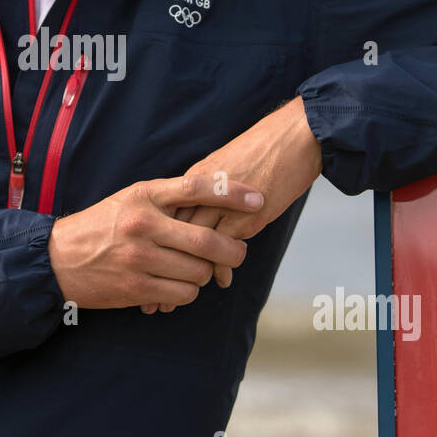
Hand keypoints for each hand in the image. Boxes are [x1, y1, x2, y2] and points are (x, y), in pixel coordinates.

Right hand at [47, 172, 264, 310]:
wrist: (58, 259)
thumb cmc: (102, 225)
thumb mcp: (130, 198)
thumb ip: (168, 197)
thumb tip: (218, 195)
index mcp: (144, 196)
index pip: (197, 188)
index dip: (233, 194)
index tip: (258, 199)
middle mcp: (143, 224)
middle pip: (208, 241)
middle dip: (233, 250)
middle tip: (237, 252)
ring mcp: (140, 258)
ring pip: (199, 272)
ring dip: (206, 274)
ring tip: (197, 269)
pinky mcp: (136, 287)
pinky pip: (183, 294)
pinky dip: (189, 291)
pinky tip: (179, 284)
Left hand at [143, 96, 322, 312]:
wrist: (295, 135)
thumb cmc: (265, 149)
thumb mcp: (228, 167)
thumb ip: (209, 193)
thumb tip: (200, 215)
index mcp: (194, 177)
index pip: (164, 216)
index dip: (153, 245)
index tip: (142, 269)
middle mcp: (202, 192)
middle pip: (170, 235)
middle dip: (159, 269)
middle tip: (150, 300)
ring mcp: (222, 203)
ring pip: (193, 245)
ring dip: (185, 275)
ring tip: (174, 302)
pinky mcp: (245, 214)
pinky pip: (224, 246)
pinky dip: (220, 266)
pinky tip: (220, 279)